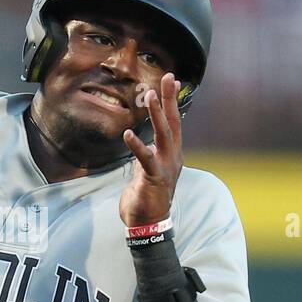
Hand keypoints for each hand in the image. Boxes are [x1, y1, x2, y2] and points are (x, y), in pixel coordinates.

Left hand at [120, 72, 182, 226]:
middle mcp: (172, 158)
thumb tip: (143, 142)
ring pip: (164, 136)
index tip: (172, 82)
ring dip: (157, 115)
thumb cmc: (147, 197)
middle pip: (173, 123)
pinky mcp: (154, 179)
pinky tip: (128, 133)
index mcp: (171, 155)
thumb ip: (147, 155)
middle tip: (168, 78)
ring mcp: (165, 167)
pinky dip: (137, 146)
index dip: (172, 102)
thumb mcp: (146, 170)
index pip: (173, 123)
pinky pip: (145, 159)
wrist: (149, 223)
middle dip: (170, 100)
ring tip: (151, 96)